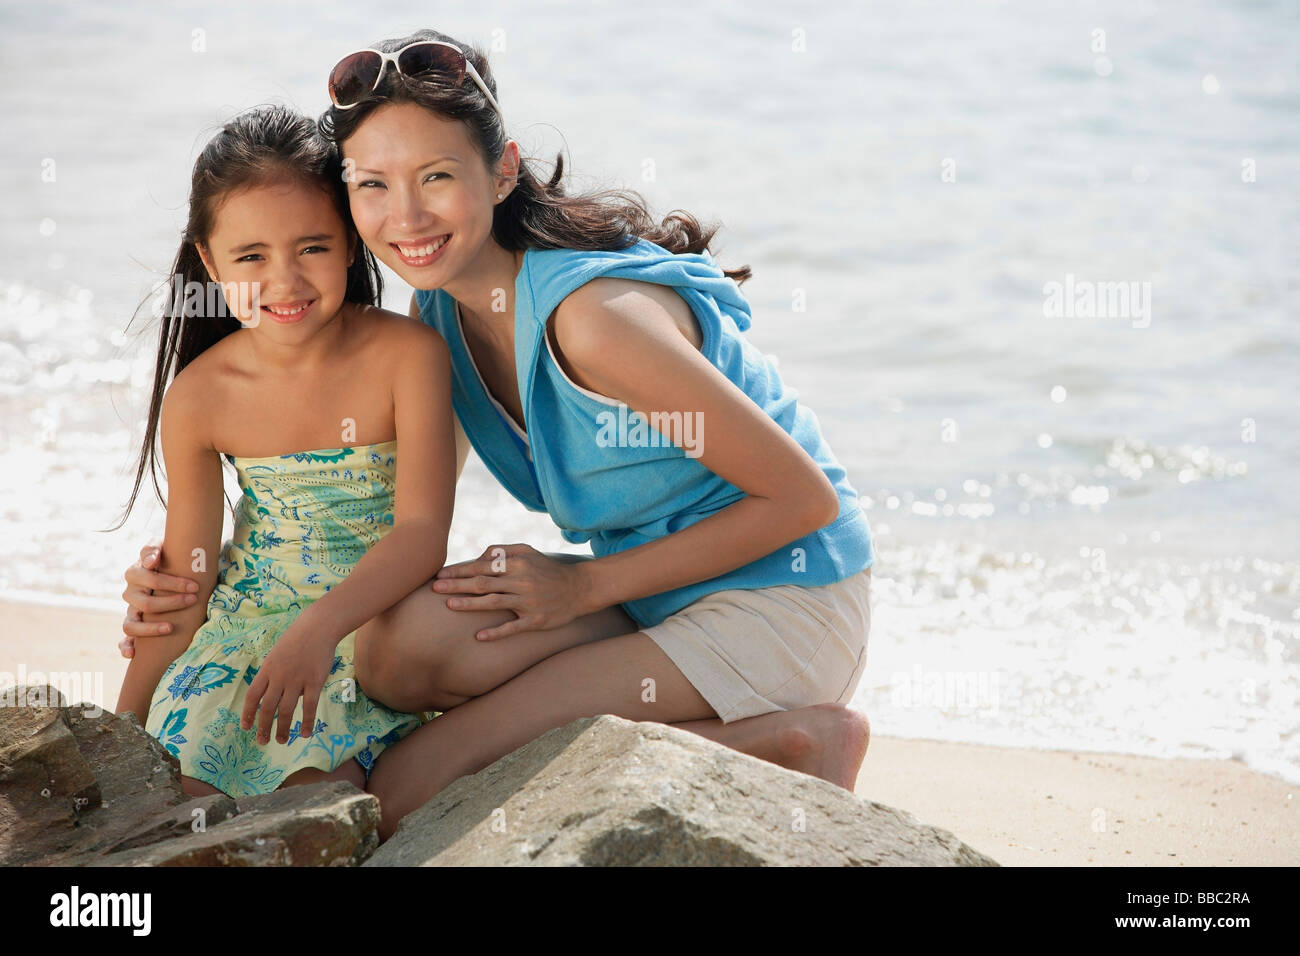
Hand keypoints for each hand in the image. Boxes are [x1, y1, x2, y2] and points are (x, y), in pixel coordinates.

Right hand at [119, 544, 199, 658]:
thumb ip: (153, 548)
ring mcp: (130, 611)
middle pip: (145, 603)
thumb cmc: (167, 556)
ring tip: (170, 627)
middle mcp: (130, 594)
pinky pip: (124, 639)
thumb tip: (151, 561)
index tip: (194, 585)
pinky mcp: (134, 626)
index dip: (171, 583)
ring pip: (131, 624)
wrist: (168, 566)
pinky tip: (133, 653)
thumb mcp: (162, 546)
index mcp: (135, 573)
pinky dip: (126, 647)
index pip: (149, 579)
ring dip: (150, 628)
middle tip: (193, 599)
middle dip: (171, 603)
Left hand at [240, 615, 339, 745]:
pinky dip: (307, 722)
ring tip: (281, 741)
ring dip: (283, 729)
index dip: (248, 714)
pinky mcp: (314, 681)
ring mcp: (297, 679)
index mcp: (267, 669)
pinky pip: (309, 706)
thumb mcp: (276, 654)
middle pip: (267, 707)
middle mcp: (279, 677)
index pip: (252, 696)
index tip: (246, 728)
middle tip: (262, 741)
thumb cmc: (297, 640)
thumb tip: (274, 696)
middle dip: (263, 727)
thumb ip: (273, 674)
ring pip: (286, 710)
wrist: (318, 627)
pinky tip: (306, 734)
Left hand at [431, 544, 592, 640]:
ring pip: (493, 603)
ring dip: (469, 604)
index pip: (482, 566)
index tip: (440, 574)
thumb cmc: (548, 569)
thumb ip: (503, 550)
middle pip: (483, 583)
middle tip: (434, 588)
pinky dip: (496, 632)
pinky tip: (479, 636)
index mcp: (518, 563)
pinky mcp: (535, 620)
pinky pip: (513, 627)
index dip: (460, 570)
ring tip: (449, 605)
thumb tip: (479, 556)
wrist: (579, 588)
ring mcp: (528, 602)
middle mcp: (521, 581)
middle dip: (457, 585)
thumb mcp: (529, 552)